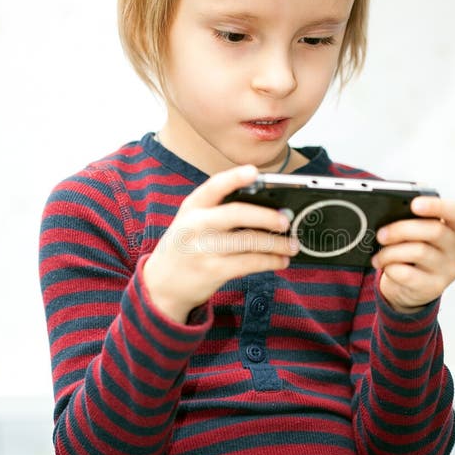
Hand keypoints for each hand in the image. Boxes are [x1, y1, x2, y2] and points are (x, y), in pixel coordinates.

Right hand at [143, 164, 297, 322]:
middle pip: (237, 213)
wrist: (162, 284)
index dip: (235, 177)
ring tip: (292, 245)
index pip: (214, 186)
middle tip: (287, 221)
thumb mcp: (192, 221)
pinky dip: (270, 261)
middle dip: (267, 216)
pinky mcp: (213, 271)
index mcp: (192, 206)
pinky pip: (249, 263)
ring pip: (248, 241)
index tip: (254, 171)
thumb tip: (270, 210)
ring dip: (276, 243)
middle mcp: (195, 224)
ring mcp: (203, 249)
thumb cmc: (187, 246)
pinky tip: (280, 260)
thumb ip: (221, 211)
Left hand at [371, 197, 454, 313]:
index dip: (436, 205)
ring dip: (391, 252)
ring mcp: (449, 270)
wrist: (412, 287)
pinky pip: (408, 273)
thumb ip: (412, 220)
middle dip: (402, 229)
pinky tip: (387, 267)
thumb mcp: (418, 234)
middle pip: (435, 231)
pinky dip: (391, 268)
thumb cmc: (416, 253)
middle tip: (382, 234)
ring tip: (380, 255)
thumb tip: (390, 210)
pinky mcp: (435, 287)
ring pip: (418, 252)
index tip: (414, 204)